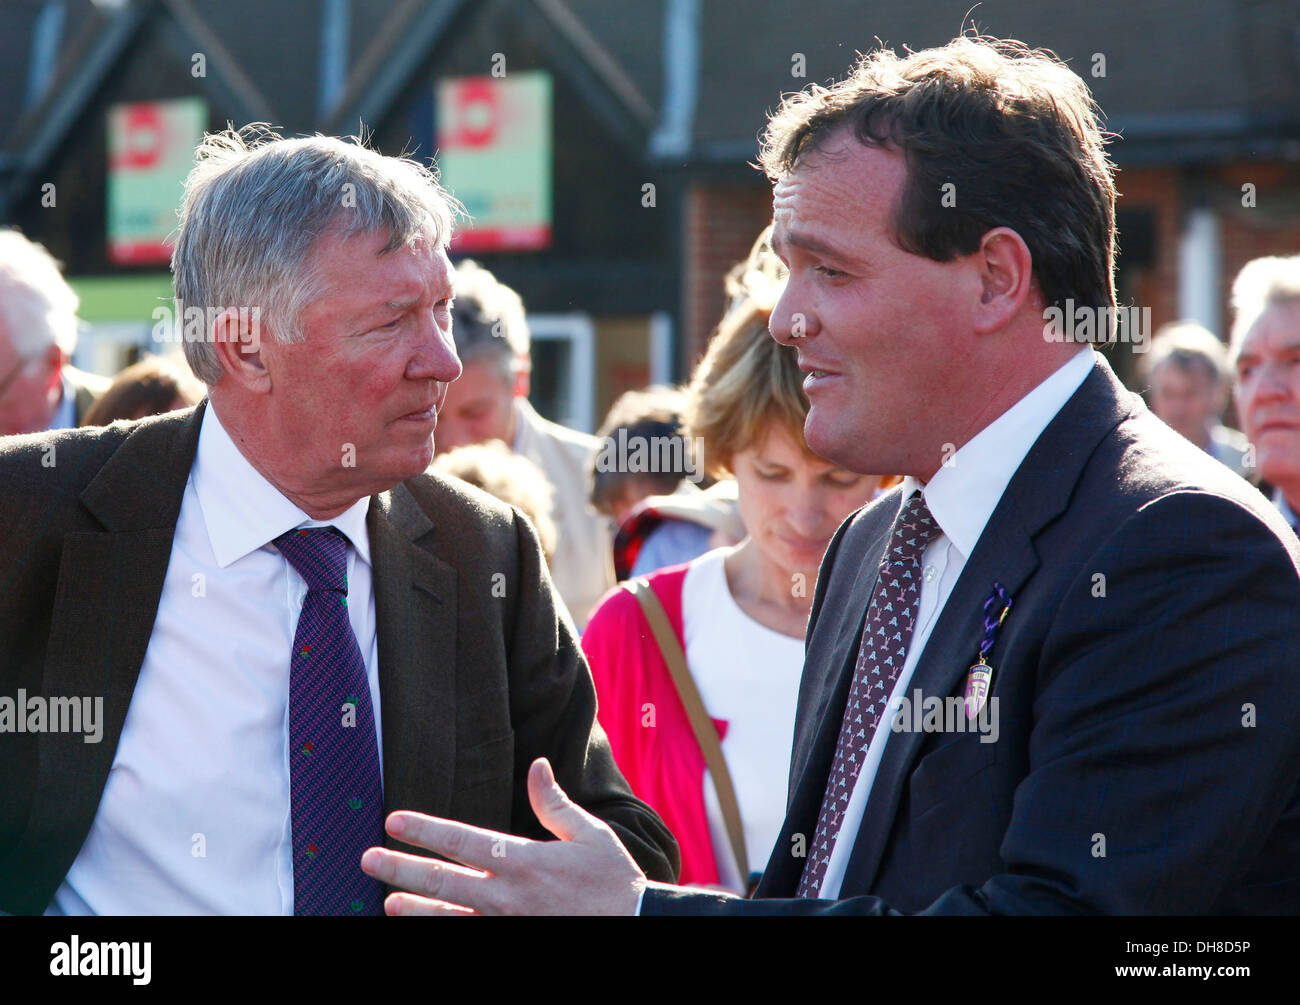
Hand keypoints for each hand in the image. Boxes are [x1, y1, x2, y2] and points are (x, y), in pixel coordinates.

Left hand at [360, 757, 647, 914]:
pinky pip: (467, 941)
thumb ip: (554, 803)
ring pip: (447, 918)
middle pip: (442, 880)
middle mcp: (507, 896)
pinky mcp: (511, 947)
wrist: (636, 927)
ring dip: (414, 909)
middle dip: (401, 868)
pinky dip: (442, 933)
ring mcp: (506, 927)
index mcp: (523, 861)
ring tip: (388, 900)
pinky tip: (422, 928)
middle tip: (368, 859)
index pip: (461, 841)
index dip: (424, 829)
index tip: (394, 821)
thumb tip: (537, 766)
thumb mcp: (589, 834)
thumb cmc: (613, 881)